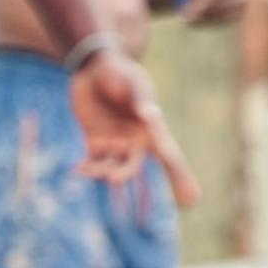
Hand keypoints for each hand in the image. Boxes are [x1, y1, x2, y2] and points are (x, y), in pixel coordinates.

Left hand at [68, 49, 198, 203]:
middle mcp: (135, 142)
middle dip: (125, 174)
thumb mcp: (134, 85)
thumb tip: (152, 116)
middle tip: (114, 178)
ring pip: (111, 167)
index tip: (188, 200)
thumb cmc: (122, 73)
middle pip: (134, 166)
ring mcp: (115, 144)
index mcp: (151, 131)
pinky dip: (87, 168)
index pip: (168, 157)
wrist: (95, 67)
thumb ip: (142, 101)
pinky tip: (79, 171)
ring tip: (89, 172)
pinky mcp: (95, 142)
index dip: (179, 177)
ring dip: (102, 172)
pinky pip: (93, 161)